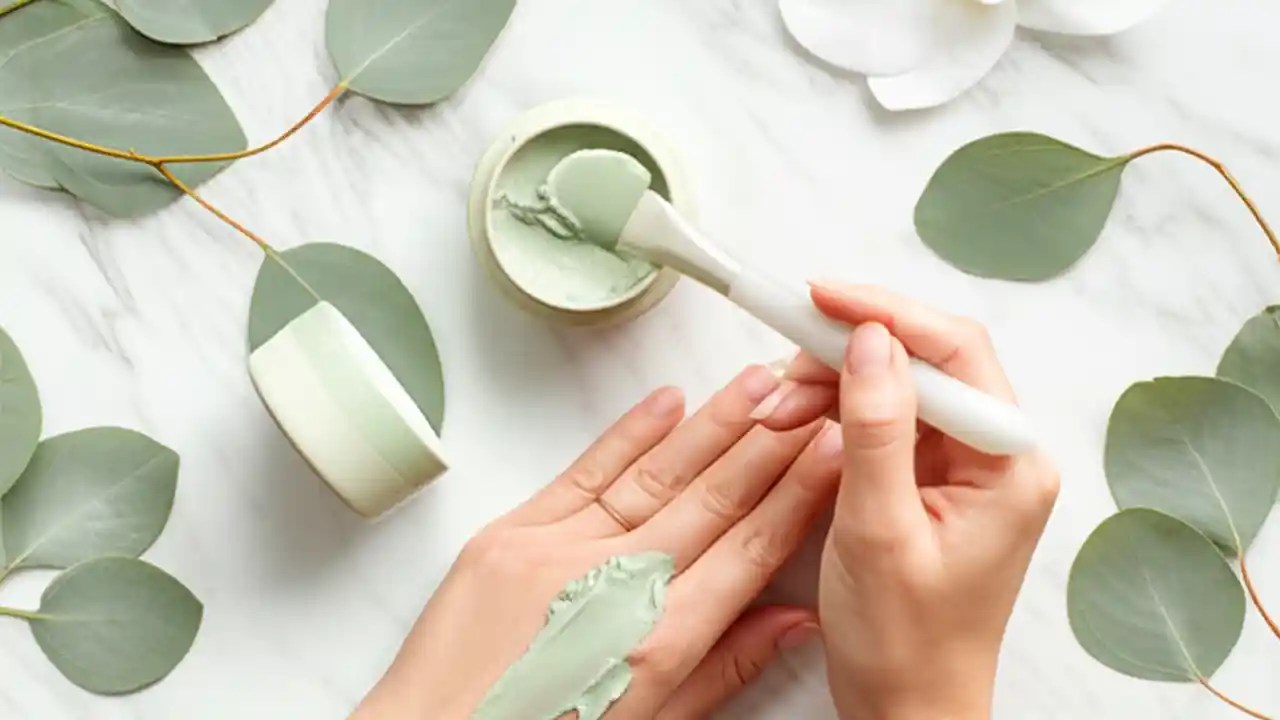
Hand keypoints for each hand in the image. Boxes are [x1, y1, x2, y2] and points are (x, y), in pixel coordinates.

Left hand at [353, 366, 842, 718]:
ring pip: (656, 474)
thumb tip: (795, 622)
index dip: (799, 496)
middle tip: (815, 399)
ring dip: (715, 424)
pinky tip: (669, 401)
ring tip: (760, 383)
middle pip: (712, 501)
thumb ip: (722, 669)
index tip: (836, 453)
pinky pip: (582, 473)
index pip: (749, 552)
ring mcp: (555, 553)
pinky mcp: (507, 535)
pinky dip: (629, 434)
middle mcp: (612, 587)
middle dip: (772, 444)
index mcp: (655, 644)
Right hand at [754, 283, 1059, 719]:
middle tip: (784, 366)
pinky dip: (839, 411)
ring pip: (900, 385)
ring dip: (836, 382)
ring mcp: (968, 466)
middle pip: (926, 360)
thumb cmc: (903, 641)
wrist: (909, 707)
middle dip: (849, 351)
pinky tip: (799, 422)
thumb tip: (872, 340)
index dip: (885, 314)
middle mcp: (999, 455)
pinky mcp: (936, 479)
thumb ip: (878, 430)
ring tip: (779, 407)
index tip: (820, 297)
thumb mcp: (879, 532)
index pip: (955, 353)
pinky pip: (888, 419)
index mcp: (1010, 465)